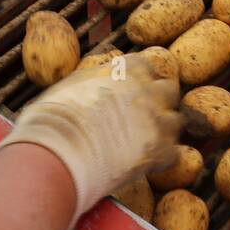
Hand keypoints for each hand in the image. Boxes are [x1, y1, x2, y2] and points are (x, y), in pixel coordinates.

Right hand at [0, 53, 182, 223]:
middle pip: (168, 89)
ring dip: (164, 130)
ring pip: (176, 121)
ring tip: (145, 143)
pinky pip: (174, 154)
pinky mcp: (161, 151)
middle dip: (158, 100)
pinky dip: (163, 160)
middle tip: (142, 116)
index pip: (145, 64)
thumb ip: (91, 82)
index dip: (138, 78)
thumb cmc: (53, 118)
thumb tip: (87, 85)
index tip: (130, 90)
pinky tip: (147, 165)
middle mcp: (148, 90)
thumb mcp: (69, 86)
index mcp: (126, 69)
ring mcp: (158, 120)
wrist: (58, 152)